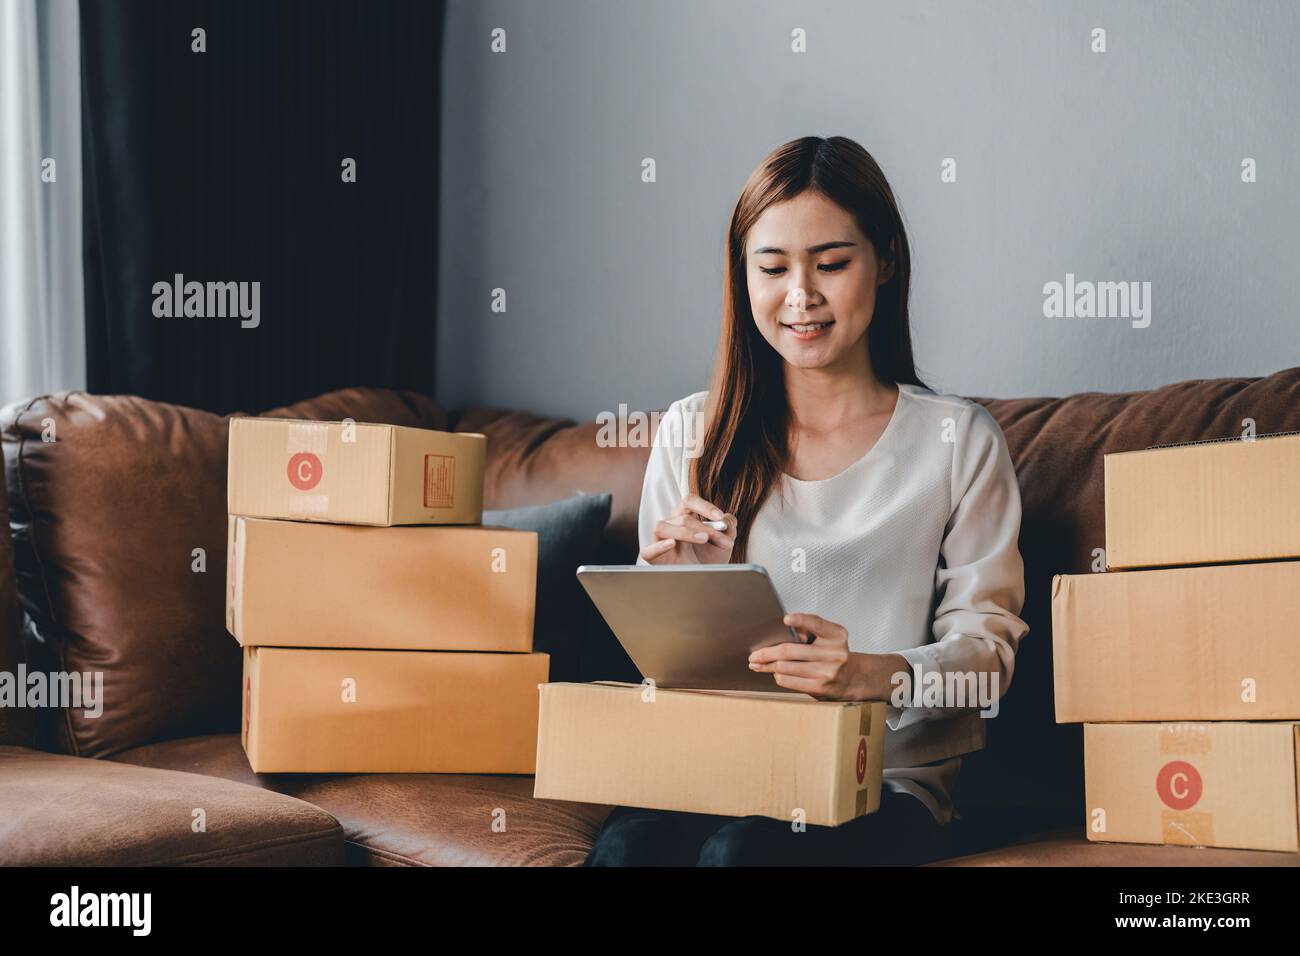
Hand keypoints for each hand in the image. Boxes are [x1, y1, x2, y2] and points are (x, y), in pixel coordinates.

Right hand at [640, 493, 737, 564]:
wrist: (706, 580)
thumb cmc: (711, 558)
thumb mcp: (725, 541)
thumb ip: (728, 527)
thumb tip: (726, 519)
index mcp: (685, 516)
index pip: (689, 501)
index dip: (704, 506)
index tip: (720, 517)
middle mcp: (671, 524)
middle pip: (683, 518)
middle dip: (707, 529)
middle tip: (725, 542)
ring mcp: (660, 540)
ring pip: (662, 527)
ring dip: (685, 532)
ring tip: (704, 539)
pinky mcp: (654, 557)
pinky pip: (648, 550)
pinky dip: (659, 546)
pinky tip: (672, 544)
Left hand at [748, 612, 909, 701]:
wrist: (849, 679)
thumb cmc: (831, 653)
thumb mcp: (827, 636)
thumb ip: (809, 628)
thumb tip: (782, 628)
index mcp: (836, 635)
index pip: (816, 623)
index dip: (801, 620)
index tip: (786, 619)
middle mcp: (835, 652)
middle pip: (790, 651)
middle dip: (766, 653)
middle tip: (754, 655)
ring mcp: (828, 671)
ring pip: (785, 667)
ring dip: (767, 666)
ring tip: (758, 665)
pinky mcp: (821, 687)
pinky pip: (790, 680)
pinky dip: (778, 676)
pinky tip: (774, 673)